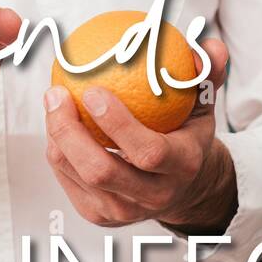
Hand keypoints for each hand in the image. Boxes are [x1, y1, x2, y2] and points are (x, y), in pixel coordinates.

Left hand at [42, 38, 237, 234]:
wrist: (184, 188)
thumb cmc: (187, 134)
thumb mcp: (203, 104)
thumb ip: (206, 73)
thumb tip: (210, 45)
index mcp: (182, 166)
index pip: (148, 152)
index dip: (117, 124)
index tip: (93, 90)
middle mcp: (153, 196)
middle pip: (101, 171)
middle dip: (71, 132)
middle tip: (57, 94)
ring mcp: (123, 212)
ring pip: (77, 175)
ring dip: (56, 136)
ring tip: (52, 100)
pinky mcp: (99, 216)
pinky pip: (67, 181)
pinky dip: (57, 150)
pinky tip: (53, 121)